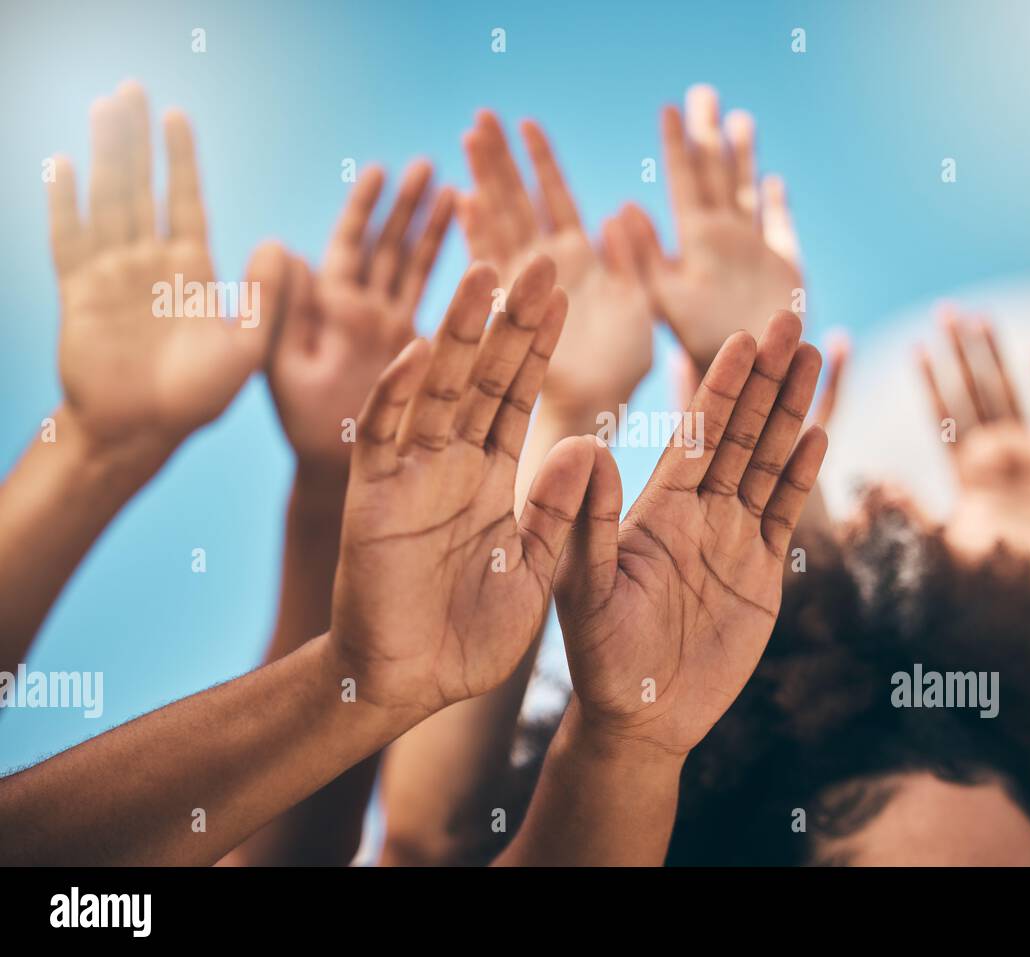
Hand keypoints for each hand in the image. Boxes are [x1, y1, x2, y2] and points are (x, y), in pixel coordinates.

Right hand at [48, 80, 279, 456]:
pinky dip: (63, 204)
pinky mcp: (79, 292)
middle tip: (132, 90)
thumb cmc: (199, 398)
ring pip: (107, 202)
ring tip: (103, 110)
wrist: (143, 432)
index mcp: (192, 272)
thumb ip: (262, 296)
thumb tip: (277, 242)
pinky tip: (60, 166)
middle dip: (138, 142)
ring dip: (104, 156)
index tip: (177, 117)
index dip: (181, 160)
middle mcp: (151, 265)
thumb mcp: (247, 347)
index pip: (186, 202)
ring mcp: (112, 275)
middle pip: (142, 189)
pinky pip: (69, 239)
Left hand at [268, 162, 453, 477]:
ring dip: (437, 233)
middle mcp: (367, 315)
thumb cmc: (303, 432)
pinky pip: (448, 312)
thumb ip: (283, 309)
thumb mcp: (282, 368)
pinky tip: (489, 261)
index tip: (380, 171)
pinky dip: (466, 283)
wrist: (333, 478)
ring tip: (459, 193)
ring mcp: (397, 333)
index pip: (349, 247)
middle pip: (389, 249)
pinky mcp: (424, 356)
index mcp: (330, 311)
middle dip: (407, 208)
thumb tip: (283, 247)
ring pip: (419, 272)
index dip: (364, 209)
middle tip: (429, 166)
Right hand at [329, 255, 596, 717]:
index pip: (519, 391)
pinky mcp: (372, 498)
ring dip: (459, 332)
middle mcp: (452, 459)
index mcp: (493, 472)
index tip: (563, 287)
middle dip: (509, 317)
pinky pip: (384, 437)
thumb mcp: (539, 570)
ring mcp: (410, 473)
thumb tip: (589, 445)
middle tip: (539, 257)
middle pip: (483, 373)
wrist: (407, 685)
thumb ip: (562, 513)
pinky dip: (399, 395)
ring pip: (437, 387)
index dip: (538, 341)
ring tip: (485, 272)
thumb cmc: (472, 633)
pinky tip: (422, 352)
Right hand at [460, 112, 652, 418]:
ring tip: (469, 138)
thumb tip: (622, 211)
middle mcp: (546, 265)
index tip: (525, 124)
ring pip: (501, 223)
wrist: (602, 404)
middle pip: (518, 201)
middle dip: (500, 160)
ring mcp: (523, 284)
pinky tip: (462, 200)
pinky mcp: (509, 310)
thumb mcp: (640, 301)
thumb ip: (630, 257)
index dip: (540, 162)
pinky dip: (477, 234)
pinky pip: (491, 266)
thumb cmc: (626, 361)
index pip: (555, 198)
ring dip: (485, 181)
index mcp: (580, 258)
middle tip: (481, 115)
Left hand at [554, 311, 826, 756]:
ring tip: (813, 358)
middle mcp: (698, 511)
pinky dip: (801, 475)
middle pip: (741, 432)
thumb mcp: (583, 587)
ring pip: (769, 462)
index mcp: (657, 507)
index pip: (697, 434)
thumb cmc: (599, 656)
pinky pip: (785, 513)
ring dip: (792, 411)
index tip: (743, 340)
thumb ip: (585, 521)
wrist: (641, 716)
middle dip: (767, 379)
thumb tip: (586, 447)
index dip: (723, 387)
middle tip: (790, 322)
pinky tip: (818, 434)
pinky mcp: (761, 572)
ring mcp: (733, 538)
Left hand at [635, 84, 802, 372]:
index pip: (685, 181)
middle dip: (709, 136)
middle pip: (716, 176)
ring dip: (743, 158)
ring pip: (745, 193)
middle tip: (703, 92)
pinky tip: (772, 182)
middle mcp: (721, 240)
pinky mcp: (782, 268)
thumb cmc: (693, 345)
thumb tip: (621, 209)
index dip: (678, 144)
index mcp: (694, 241)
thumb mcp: (661, 298)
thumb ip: (645, 255)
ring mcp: (751, 251)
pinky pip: (779, 228)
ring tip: (740, 119)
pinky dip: (775, 206)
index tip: (669, 106)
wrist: (735, 380)